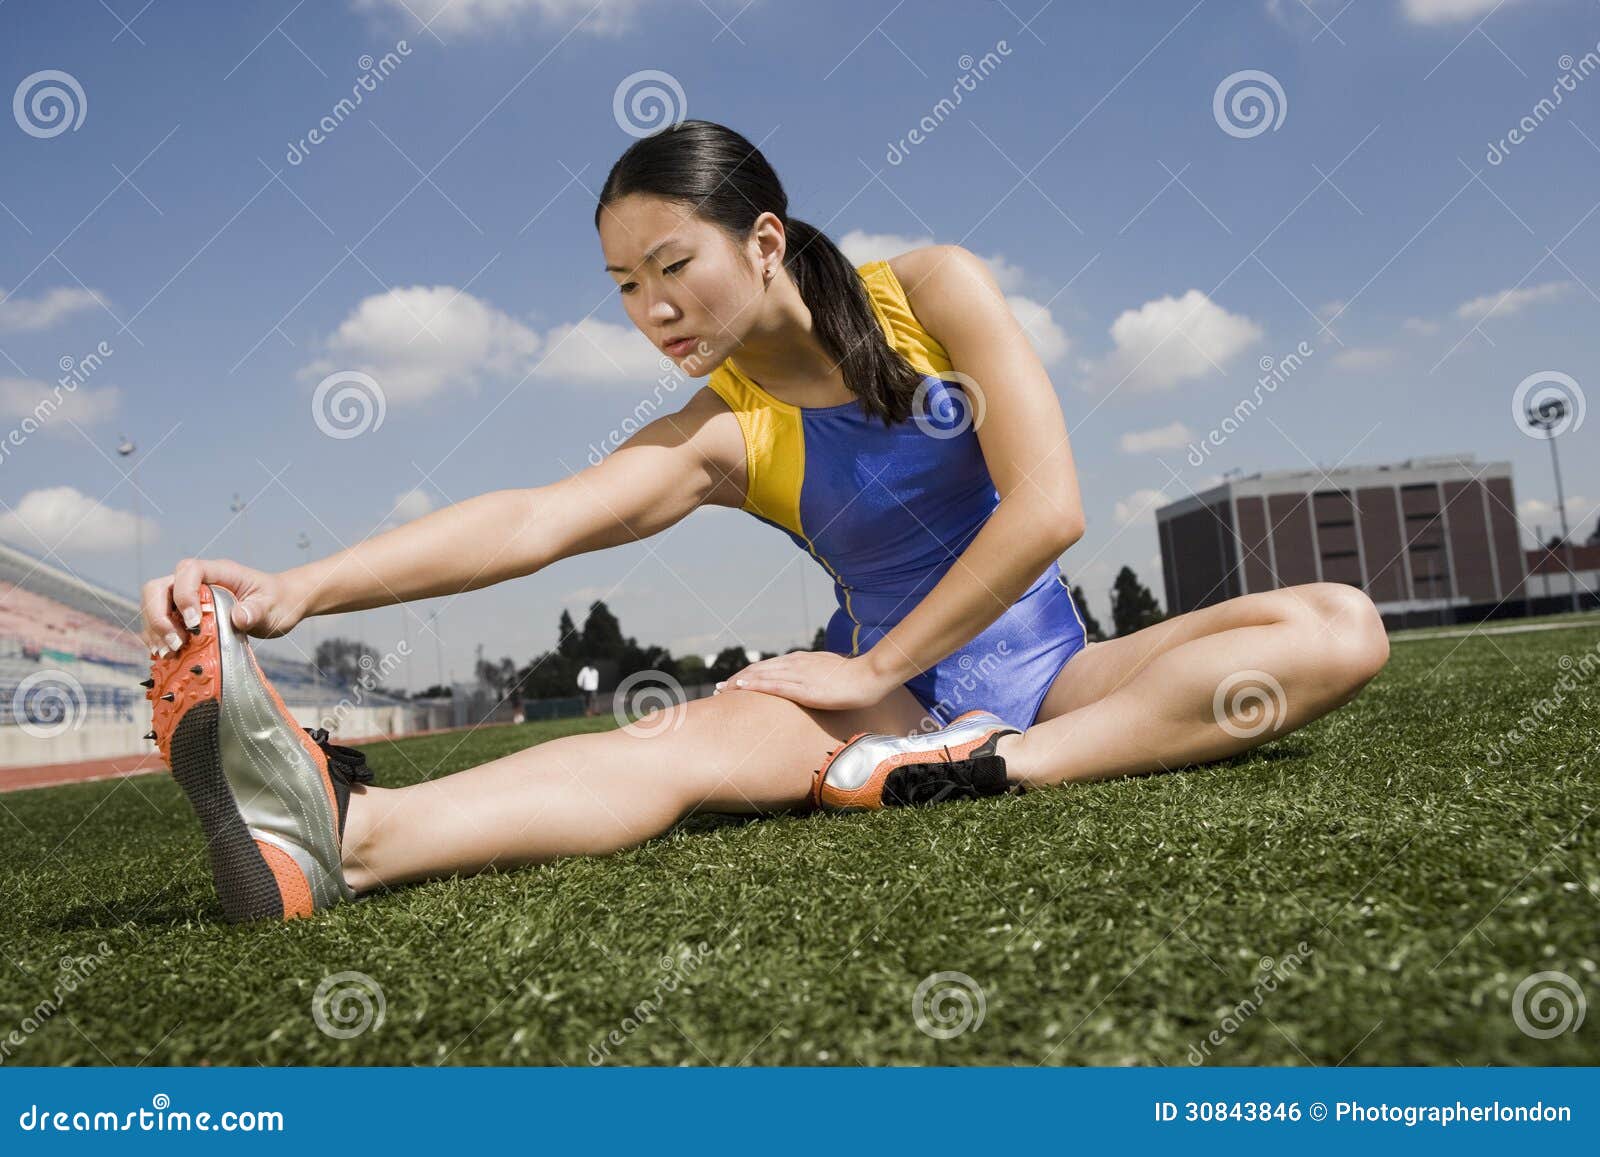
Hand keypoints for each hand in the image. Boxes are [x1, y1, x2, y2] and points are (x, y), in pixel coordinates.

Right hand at [140, 558, 302, 654]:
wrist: (282, 604)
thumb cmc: (278, 601)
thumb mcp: (272, 607)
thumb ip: (255, 611)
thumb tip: (238, 618)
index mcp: (220, 572)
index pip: (188, 571)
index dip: (184, 595)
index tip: (194, 623)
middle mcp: (199, 581)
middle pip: (159, 587)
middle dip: (159, 616)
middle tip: (175, 643)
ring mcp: (189, 596)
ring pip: (155, 604)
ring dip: (155, 629)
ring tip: (169, 653)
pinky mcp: (185, 613)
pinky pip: (161, 621)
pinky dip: (158, 637)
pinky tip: (167, 654)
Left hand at [714, 651, 895, 711]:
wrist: (870, 675)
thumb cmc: (856, 677)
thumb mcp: (831, 672)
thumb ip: (817, 676)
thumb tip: (813, 684)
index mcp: (802, 661)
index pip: (769, 667)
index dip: (750, 674)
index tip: (735, 683)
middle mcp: (795, 664)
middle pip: (759, 669)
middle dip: (737, 679)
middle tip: (719, 688)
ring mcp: (798, 674)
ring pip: (760, 675)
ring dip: (738, 682)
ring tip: (721, 690)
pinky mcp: (803, 687)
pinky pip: (772, 685)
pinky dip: (753, 685)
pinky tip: (739, 687)